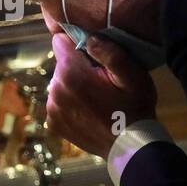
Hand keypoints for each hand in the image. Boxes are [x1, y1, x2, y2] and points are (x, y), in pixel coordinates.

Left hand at [46, 33, 156, 156]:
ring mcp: (52, 109)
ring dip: (74, 85)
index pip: (60, 42)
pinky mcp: (53, 123)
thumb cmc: (135, 109)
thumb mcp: (133, 75)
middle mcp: (55, 90)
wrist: (130, 147)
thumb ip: (110, 52)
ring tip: (96, 98)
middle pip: (61, 64)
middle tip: (101, 80)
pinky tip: (88, 110)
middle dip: (78, 66)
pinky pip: (58, 102)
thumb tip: (89, 37)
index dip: (78, 45)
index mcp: (71, 74)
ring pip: (60, 83)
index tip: (95, 57)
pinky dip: (70, 103)